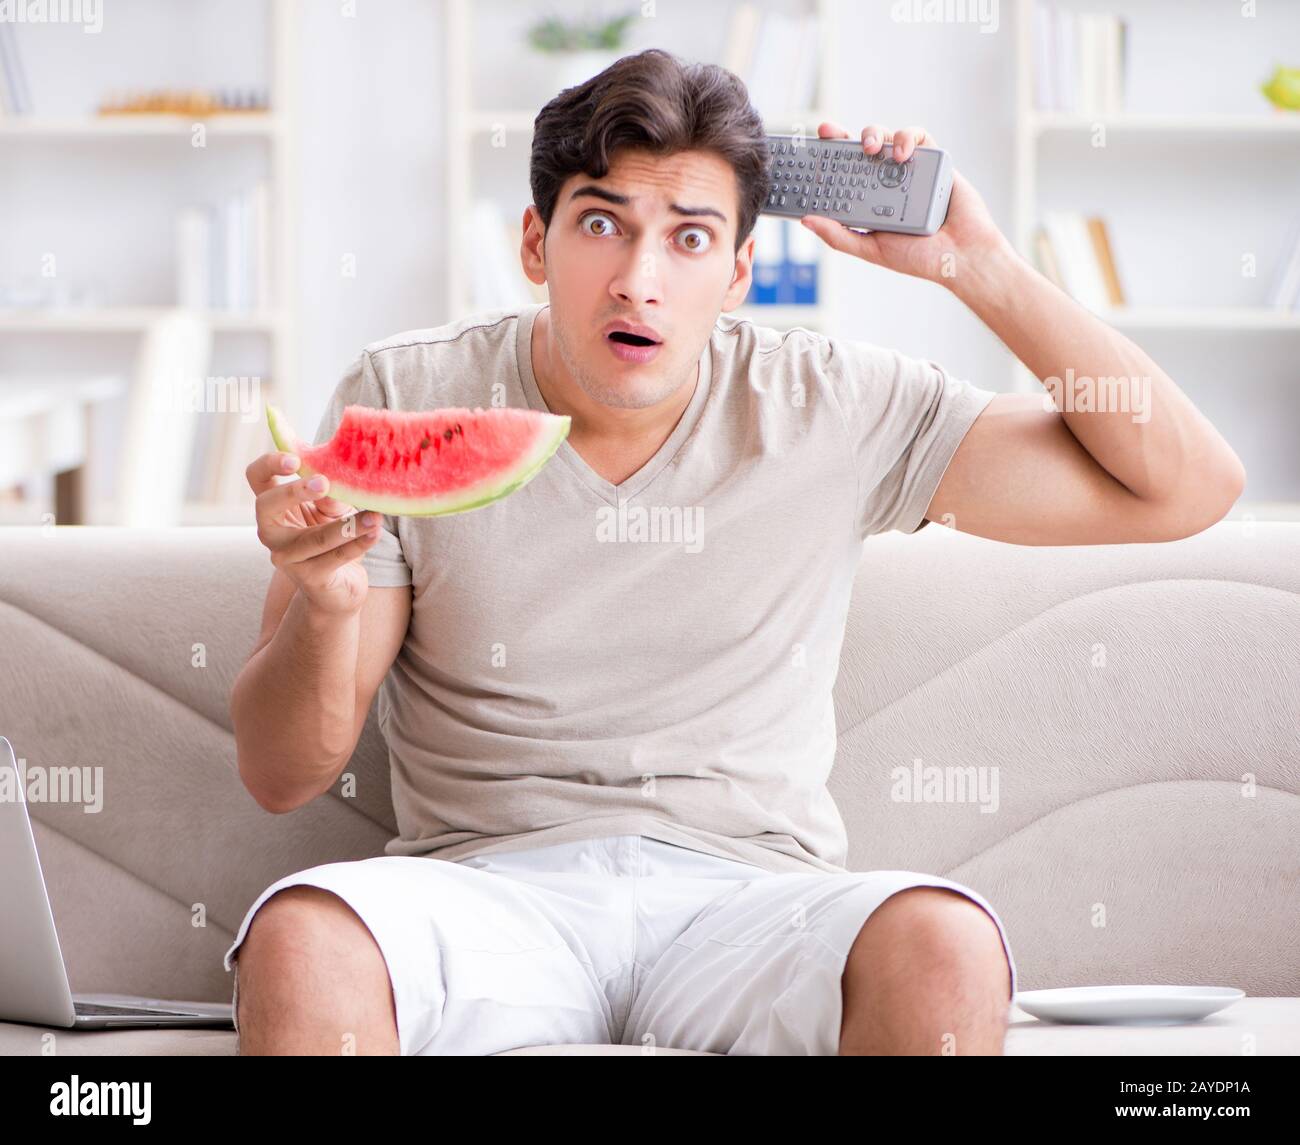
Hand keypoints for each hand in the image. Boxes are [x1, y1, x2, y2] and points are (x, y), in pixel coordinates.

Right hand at [247, 451, 381, 615]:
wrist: (340, 588)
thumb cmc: (333, 538)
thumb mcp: (332, 510)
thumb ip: (330, 496)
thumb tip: (333, 483)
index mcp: (274, 507)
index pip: (257, 477)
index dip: (270, 464)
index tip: (295, 459)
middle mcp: (271, 532)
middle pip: (266, 505)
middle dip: (293, 491)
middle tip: (323, 482)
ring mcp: (287, 557)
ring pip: (314, 538)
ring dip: (347, 525)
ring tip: (373, 515)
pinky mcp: (309, 578)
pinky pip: (335, 557)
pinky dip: (358, 544)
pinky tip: (375, 532)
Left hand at [798, 121, 1008, 285]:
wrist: (961, 255)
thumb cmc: (919, 257)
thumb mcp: (871, 248)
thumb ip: (839, 236)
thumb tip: (807, 220)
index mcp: (871, 201)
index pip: (844, 174)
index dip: (828, 159)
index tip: (812, 148)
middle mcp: (887, 182)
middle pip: (861, 150)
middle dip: (843, 136)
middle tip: (830, 132)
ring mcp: (910, 169)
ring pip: (886, 137)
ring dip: (874, 134)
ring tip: (871, 148)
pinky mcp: (933, 160)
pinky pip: (917, 136)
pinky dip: (906, 137)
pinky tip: (901, 153)